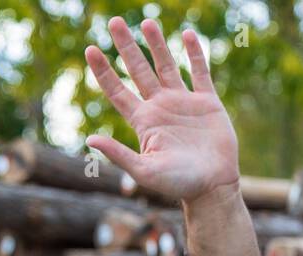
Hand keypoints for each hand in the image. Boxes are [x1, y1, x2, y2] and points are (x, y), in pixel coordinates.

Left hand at [84, 17, 238, 204]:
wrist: (212, 187)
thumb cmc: (177, 185)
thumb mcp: (144, 171)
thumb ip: (118, 154)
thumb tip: (90, 139)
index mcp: (143, 121)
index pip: (117, 91)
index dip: (104, 71)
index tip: (90, 49)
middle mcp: (160, 107)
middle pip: (138, 70)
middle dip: (126, 47)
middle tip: (114, 22)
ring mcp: (183, 102)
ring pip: (166, 66)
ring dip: (156, 44)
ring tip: (147, 22)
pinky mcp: (207, 102)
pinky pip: (200, 72)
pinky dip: (194, 53)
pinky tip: (187, 35)